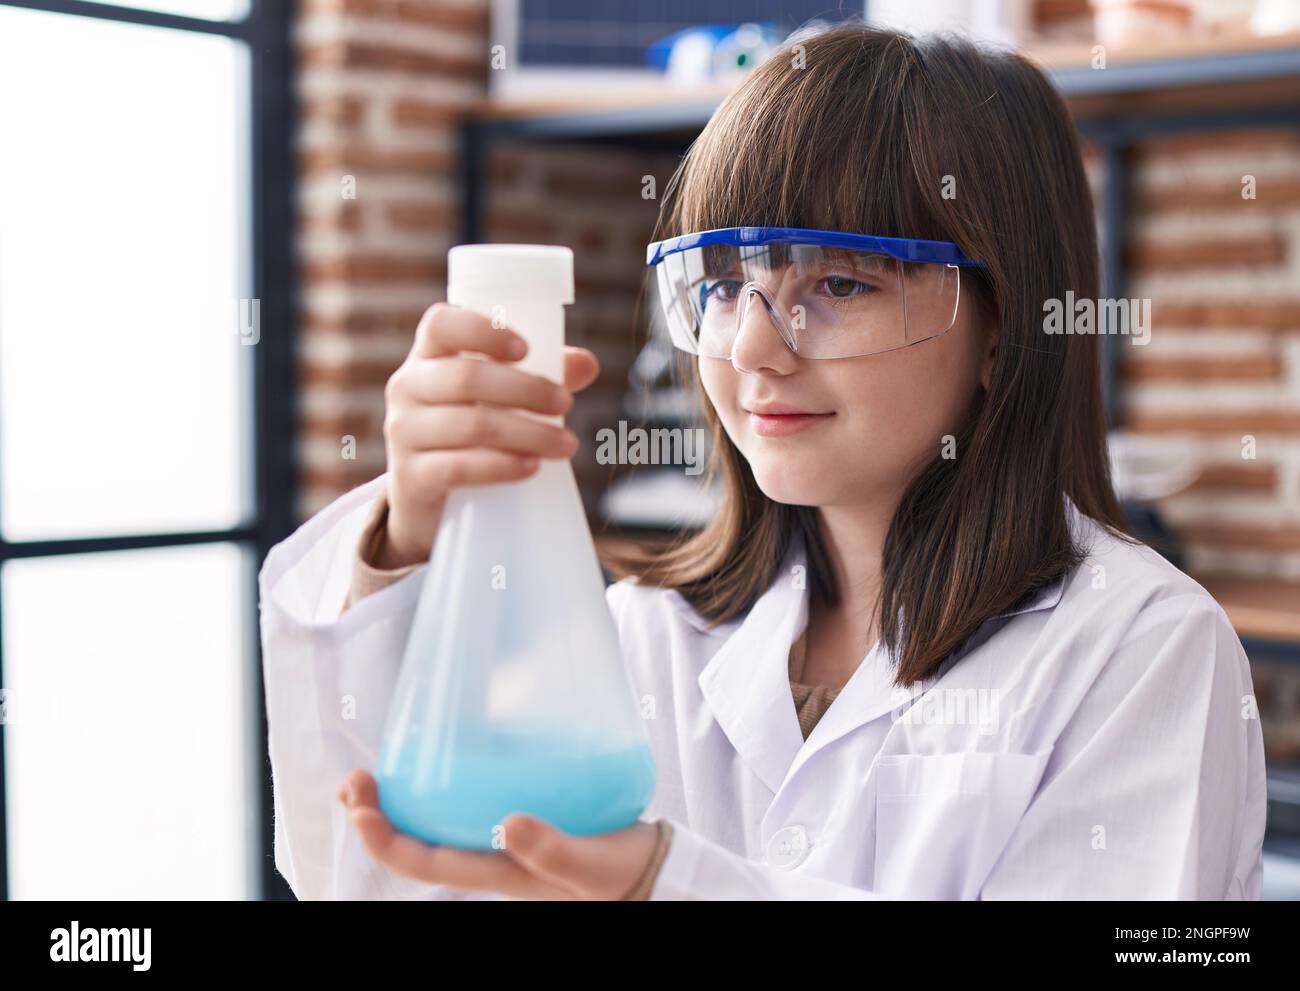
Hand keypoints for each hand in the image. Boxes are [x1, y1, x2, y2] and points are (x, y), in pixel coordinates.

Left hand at [338, 769, 661, 899]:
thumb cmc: (619, 874)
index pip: (424, 862)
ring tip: (373, 769)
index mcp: (497, 873)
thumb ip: (553, 851)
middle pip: (416, 841)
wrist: (651, 869)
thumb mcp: (589, 868)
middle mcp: (488, 855)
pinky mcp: (519, 811)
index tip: (359, 807)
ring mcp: (500, 836)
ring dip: (398, 797)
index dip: (384, 838)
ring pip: (433, 819)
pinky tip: (439, 756)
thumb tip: (511, 823)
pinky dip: (439, 781)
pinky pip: (464, 800)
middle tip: (354, 778)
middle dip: (375, 813)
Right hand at [378, 302, 600, 569]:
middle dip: (526, 390)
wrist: (425, 494)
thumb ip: (539, 375)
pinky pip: (457, 468)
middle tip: (567, 404)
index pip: (441, 324)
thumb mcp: (496, 398)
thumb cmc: (467, 429)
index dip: (482, 331)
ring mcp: (403, 433)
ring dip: (528, 433)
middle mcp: (407, 387)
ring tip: (566, 444)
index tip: (525, 350)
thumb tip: (587, 363)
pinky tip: (531, 467)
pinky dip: (500, 467)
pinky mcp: (410, 478)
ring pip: (471, 426)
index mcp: (427, 356)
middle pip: (466, 378)